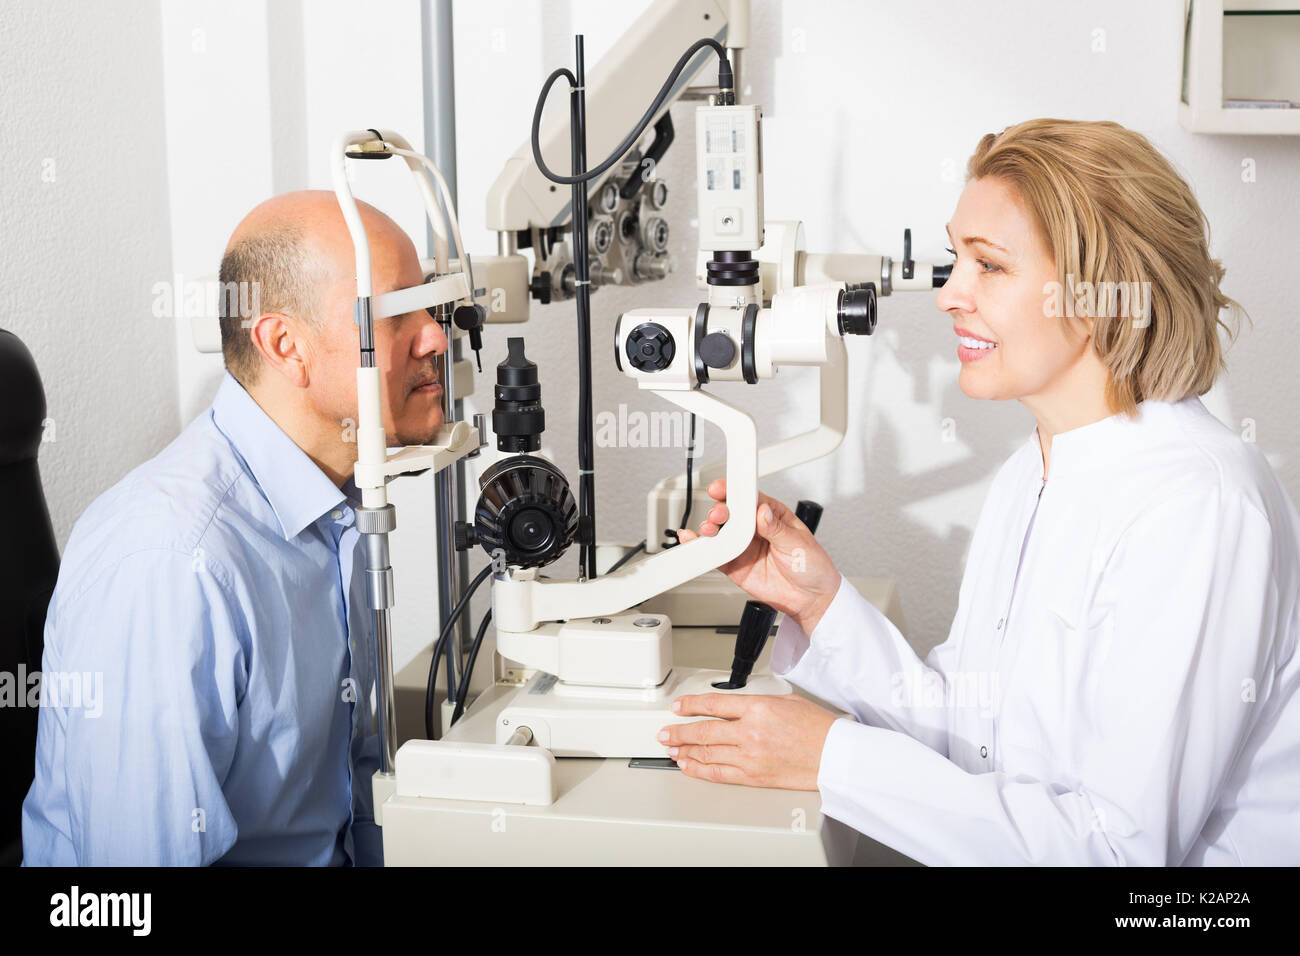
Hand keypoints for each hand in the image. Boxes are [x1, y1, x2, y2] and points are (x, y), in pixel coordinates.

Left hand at [658, 693, 839, 789]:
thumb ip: (756, 703)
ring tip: (672, 749)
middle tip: (665, 732)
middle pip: (703, 730)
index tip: (678, 707)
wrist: (835, 755)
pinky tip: (689, 766)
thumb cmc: (818, 727)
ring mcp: (750, 756)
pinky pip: (719, 773)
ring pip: (707, 752)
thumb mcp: (785, 700)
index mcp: (758, 707)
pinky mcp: (753, 776)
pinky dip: (700, 769)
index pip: (714, 703)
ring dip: (685, 750)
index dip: (690, 705)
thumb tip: (735, 707)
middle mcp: (750, 732)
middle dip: (679, 731)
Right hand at [676, 478, 839, 632]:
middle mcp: (755, 529)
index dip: (735, 491)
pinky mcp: (735, 565)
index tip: (722, 488)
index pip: (750, 498)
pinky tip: (693, 541)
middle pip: (731, 513)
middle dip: (720, 511)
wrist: (810, 600)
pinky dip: (702, 549)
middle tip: (718, 515)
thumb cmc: (812, 566)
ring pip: (720, 532)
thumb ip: (776, 528)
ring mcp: (743, 547)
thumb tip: (762, 512)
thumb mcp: (798, 543)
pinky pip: (715, 555)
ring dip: (709, 528)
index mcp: (772, 515)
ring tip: (708, 529)